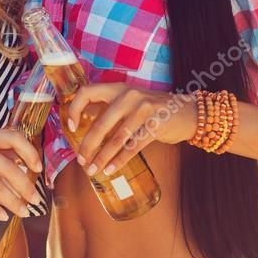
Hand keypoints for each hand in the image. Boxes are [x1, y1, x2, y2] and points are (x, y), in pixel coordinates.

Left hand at [65, 84, 196, 176]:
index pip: (87, 92)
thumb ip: (110, 109)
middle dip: (88, 145)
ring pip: (116, 138)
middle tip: (81, 160)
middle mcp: (128, 96)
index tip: (70, 126)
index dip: (74, 108)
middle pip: (100, 123)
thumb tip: (83, 125)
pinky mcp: (155, 125)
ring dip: (102, 157)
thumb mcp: (130, 100)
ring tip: (93, 169)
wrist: (187, 111)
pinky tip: (111, 169)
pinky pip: (133, 146)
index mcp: (117, 88)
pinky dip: (120, 160)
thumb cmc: (153, 108)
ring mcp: (143, 110)